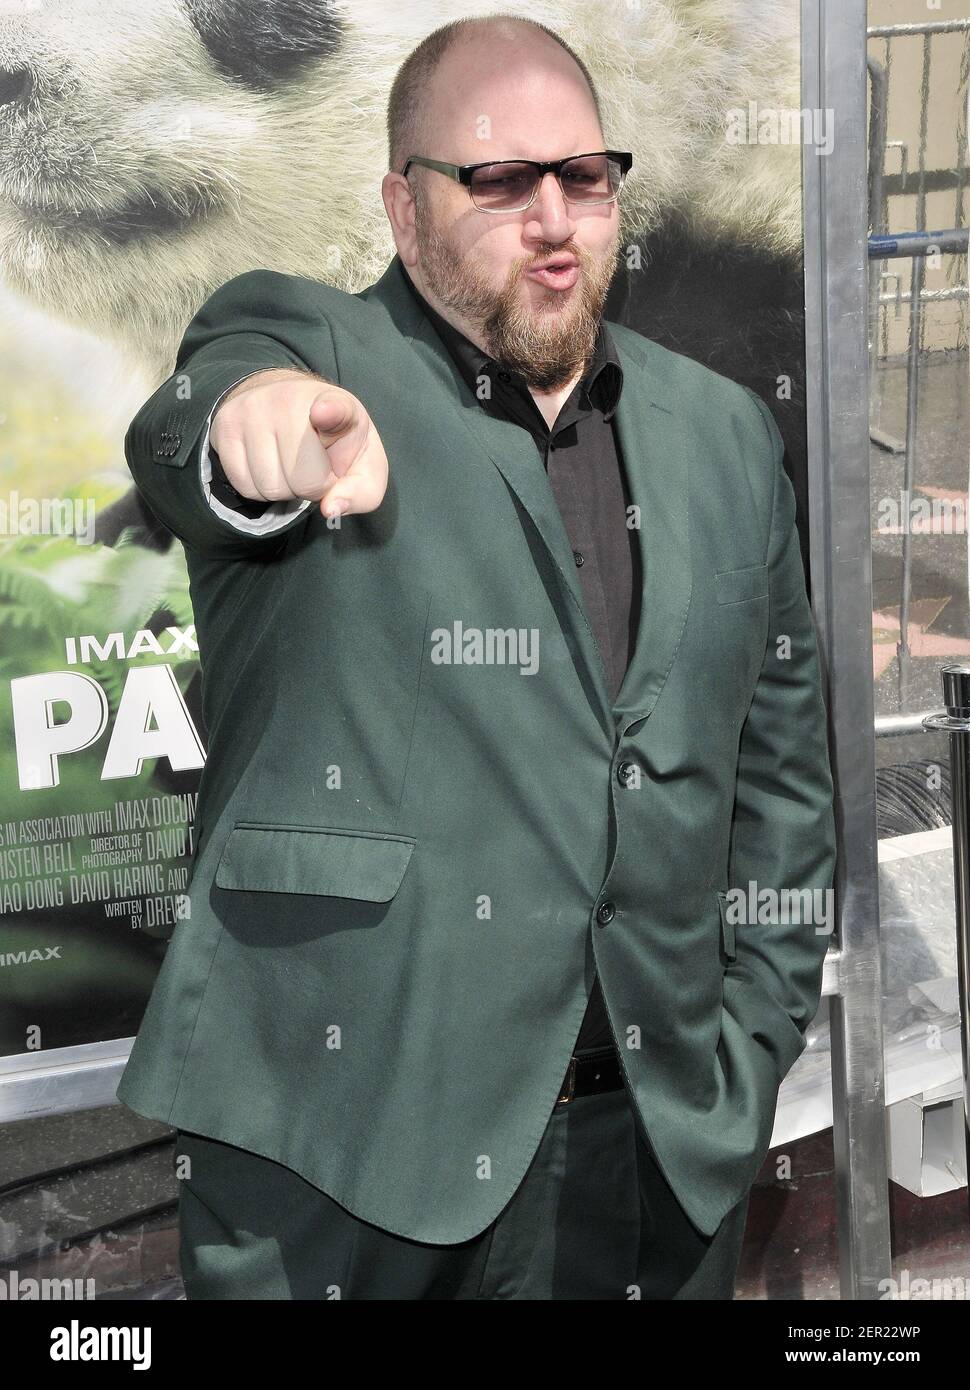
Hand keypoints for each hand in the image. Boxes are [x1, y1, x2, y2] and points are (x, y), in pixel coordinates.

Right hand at [210, 369, 388, 518]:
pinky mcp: (225, 425)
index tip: (323, 412)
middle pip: (304, 481)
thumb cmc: (335, 442)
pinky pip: (243, 485)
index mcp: (338, 404)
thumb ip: (362, 492)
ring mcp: (253, 409)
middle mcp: (291, 399)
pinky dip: (260, 489)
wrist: (291, 405)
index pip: (334, 408)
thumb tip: (331, 509)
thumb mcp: (364, 464)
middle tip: (314, 467)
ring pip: (270, 487)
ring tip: (291, 464)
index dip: (330, 412)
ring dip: (285, 491)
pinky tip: (270, 465)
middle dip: (312, 488)